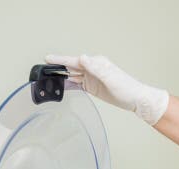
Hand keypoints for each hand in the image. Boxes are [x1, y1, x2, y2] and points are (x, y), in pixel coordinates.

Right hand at [44, 54, 168, 125]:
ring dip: (61, 76)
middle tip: (43, 69)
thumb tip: (83, 58)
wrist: (136, 100)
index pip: (74, 60)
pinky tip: (61, 87)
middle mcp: (92, 69)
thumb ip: (95, 68)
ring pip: (73, 76)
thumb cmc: (126, 88)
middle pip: (71, 67)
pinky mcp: (93, 88)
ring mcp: (92, 79)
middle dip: (57, 67)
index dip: (60, 60)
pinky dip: (69, 85)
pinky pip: (77, 85)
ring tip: (48, 78)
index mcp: (96, 63)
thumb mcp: (110, 78)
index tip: (47, 58)